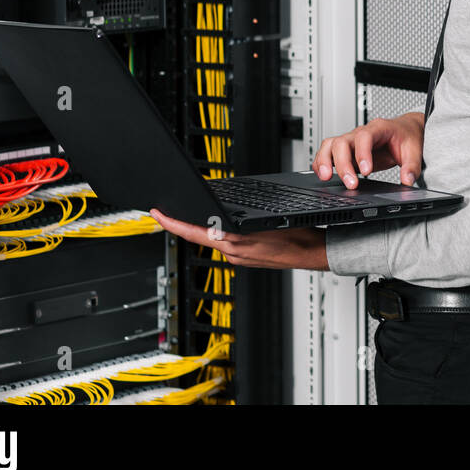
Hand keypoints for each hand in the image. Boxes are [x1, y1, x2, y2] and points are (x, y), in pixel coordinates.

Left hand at [150, 208, 328, 270]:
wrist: (312, 252)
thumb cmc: (295, 237)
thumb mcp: (265, 222)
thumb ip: (235, 226)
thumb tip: (213, 223)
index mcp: (234, 244)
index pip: (193, 233)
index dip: (171, 223)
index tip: (157, 214)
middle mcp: (232, 253)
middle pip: (198, 235)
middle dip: (182, 223)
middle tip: (166, 211)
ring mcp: (238, 257)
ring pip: (211, 239)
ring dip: (202, 227)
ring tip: (193, 214)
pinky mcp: (244, 258)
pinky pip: (224, 244)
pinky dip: (219, 233)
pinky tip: (223, 226)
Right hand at [314, 111, 423, 188]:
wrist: (405, 130)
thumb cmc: (407, 137)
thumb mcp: (415, 150)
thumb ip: (412, 166)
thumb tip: (407, 181)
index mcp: (379, 128)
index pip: (365, 136)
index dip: (362, 153)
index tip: (366, 171)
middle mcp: (361, 132)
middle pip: (343, 142)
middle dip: (343, 164)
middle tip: (351, 183)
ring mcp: (351, 140)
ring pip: (331, 144)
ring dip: (325, 161)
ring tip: (326, 177)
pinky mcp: (347, 150)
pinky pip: (328, 151)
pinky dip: (321, 162)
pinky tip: (322, 174)